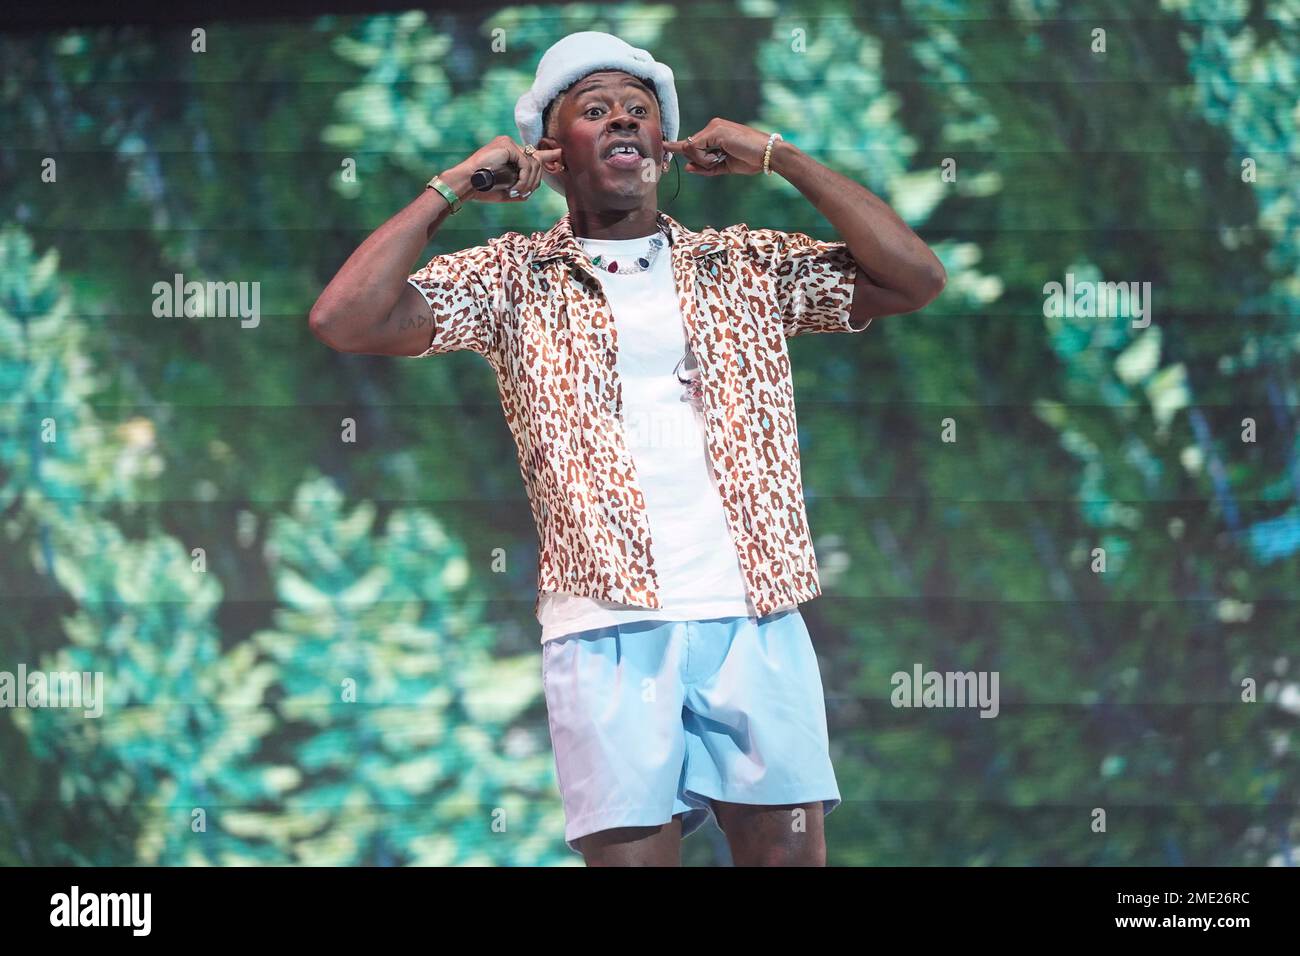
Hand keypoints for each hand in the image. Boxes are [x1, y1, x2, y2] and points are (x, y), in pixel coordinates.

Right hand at [445, 135, 562, 202]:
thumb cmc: (484, 190)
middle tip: (522, 193)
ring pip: (534, 163)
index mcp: (510, 154)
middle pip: (536, 162)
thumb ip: (523, 185)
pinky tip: (514, 187)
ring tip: (517, 192)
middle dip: (534, 181)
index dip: (548, 156)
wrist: (467, 185)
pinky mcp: (506, 145)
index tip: (560, 154)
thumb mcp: (509, 189)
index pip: (533, 153)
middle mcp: (510, 145)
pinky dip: (524, 178)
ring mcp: (508, 143)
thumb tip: (537, 185)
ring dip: (529, 182)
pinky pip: (526, 163)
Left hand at [664, 119, 775, 175]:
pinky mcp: (715, 131)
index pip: (692, 142)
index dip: (678, 147)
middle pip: (690, 148)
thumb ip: (706, 167)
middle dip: (700, 162)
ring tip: (724, 158)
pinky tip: (721, 156)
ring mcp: (713, 127)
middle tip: (719, 162)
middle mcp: (713, 126)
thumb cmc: (750, 160)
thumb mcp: (724, 166)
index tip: (664, 146)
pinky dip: (705, 158)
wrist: (767, 155)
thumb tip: (688, 167)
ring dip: (704, 161)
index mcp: (715, 132)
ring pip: (691, 148)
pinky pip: (696, 149)